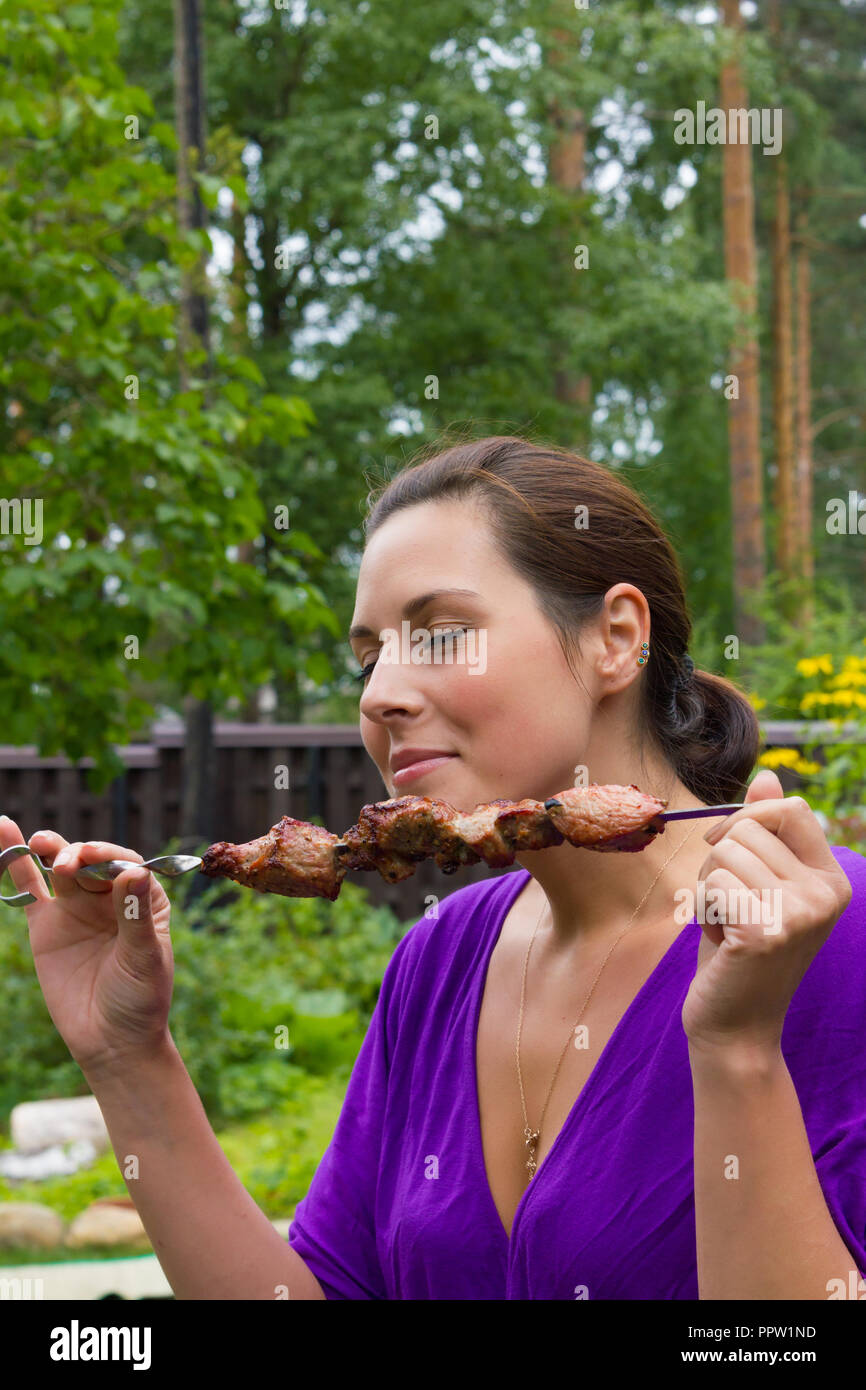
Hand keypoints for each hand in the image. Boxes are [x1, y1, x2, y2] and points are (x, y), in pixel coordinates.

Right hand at [0, 815, 174, 1077]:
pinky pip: (30, 888)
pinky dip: (16, 862)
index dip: (109, 857)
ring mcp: (77, 907)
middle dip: (80, 856)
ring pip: (61, 867)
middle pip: (92, 862)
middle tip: (69, 863)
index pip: (126, 865)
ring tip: (41, 841)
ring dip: (52, 848)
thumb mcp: (144, 958)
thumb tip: (135, 871)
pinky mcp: (47, 925)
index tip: (95, 858)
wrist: (111, 1042)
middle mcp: (110, 896)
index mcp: (145, 898)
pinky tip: (5, 831)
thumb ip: (136, 916)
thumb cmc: (140, 999)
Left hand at [681, 770, 852, 1054]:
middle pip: (748, 830)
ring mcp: (801, 913)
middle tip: (727, 907)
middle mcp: (826, 893)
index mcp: (831, 878)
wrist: (734, 1027)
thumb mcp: (756, 884)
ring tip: (724, 926)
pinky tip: (718, 942)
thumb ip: (766, 832)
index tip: (724, 848)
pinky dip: (700, 910)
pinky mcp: (766, 931)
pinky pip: (710, 885)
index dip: (747, 818)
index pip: (791, 808)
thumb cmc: (737, 950)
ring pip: (724, 855)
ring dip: (707, 888)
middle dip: (718, 862)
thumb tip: (768, 776)